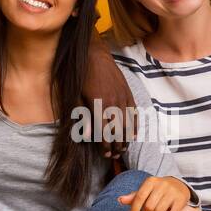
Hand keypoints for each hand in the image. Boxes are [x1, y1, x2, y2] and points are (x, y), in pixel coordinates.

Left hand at [84, 31, 135, 159]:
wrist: (93, 54)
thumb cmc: (81, 76)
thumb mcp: (76, 97)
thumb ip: (82, 116)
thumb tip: (88, 136)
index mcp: (98, 105)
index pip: (104, 132)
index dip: (106, 145)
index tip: (106, 154)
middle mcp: (112, 103)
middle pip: (117, 131)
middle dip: (117, 145)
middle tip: (114, 156)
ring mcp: (122, 97)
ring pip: (127, 123)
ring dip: (125, 138)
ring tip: (123, 148)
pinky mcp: (127, 92)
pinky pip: (134, 112)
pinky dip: (135, 124)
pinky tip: (134, 134)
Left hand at [117, 176, 189, 210]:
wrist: (179, 184)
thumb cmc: (158, 190)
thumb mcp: (146, 190)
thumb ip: (134, 196)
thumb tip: (119, 200)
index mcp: (150, 182)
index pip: (139, 198)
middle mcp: (162, 185)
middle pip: (149, 206)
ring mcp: (172, 193)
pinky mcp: (181, 200)